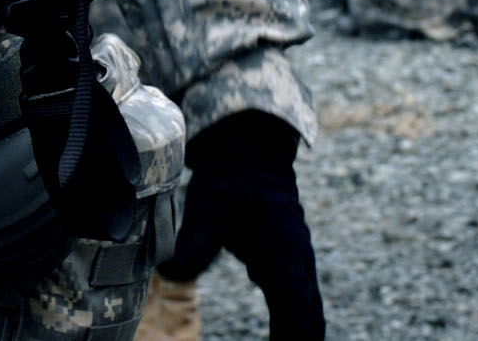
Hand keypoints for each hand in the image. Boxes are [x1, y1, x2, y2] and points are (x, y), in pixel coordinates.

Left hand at [158, 111, 323, 340]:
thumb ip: (195, 240)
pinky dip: (295, 327)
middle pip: (309, 319)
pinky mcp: (290, 265)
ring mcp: (298, 264)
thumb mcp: (208, 205)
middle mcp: (298, 261)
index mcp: (283, 250)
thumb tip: (168, 272)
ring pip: (309, 313)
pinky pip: (300, 304)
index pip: (295, 305)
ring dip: (299, 337)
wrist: (250, 154)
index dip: (291, 336)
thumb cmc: (228, 179)